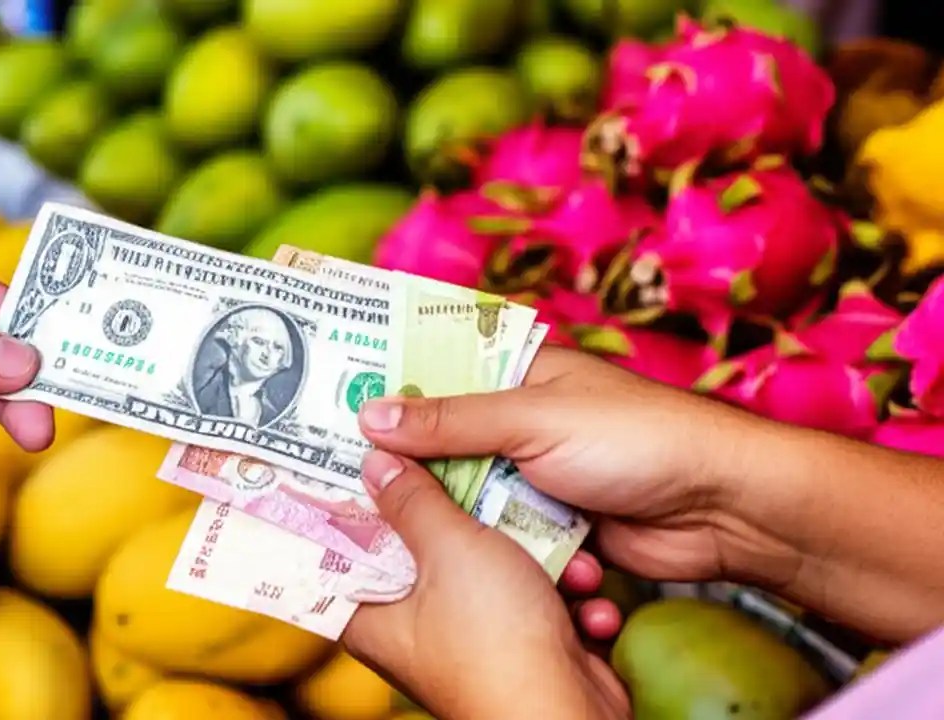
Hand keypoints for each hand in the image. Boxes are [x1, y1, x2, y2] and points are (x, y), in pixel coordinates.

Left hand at [341, 450, 628, 719]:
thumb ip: (412, 500)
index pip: (346, 545)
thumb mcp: (448, 548)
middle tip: (473, 473)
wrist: (569, 712)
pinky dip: (560, 593)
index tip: (375, 455)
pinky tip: (580, 594)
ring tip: (556, 555)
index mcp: (372, 614)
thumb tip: (376, 463)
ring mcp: (470, 638)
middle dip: (462, 514)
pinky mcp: (519, 644)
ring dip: (530, 553)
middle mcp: (414, 630)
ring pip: (490, 567)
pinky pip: (532, 598)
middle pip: (424, 547)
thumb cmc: (497, 644)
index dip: (359, 499)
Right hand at [357, 345, 802, 594]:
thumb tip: (371, 417)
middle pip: (442, 437)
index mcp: (519, 371)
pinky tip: (434, 552)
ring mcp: (536, 473)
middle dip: (400, 458)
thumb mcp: (534, 419)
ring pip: (465, 490)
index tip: (324, 401)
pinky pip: (497, 531)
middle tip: (328, 473)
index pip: (436, 367)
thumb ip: (451, 423)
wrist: (721, 507)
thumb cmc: (638, 438)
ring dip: (439, 506)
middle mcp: (521, 418)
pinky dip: (478, 541)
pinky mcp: (552, 522)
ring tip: (367, 520)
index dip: (384, 382)